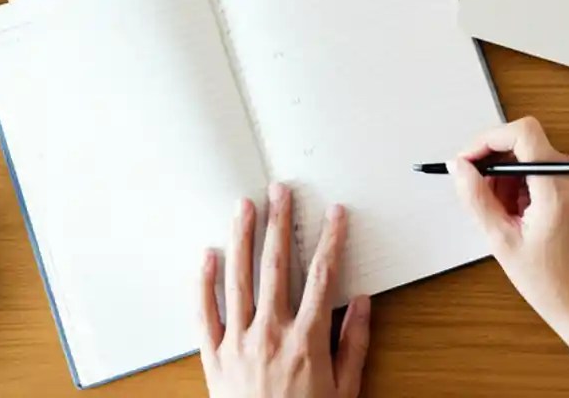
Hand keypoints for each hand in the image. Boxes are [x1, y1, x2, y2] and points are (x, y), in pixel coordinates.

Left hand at [199, 184, 371, 397]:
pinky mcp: (214, 356)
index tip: (335, 215)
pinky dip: (204, 282)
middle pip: (276, 266)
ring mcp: (238, 343)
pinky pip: (205, 312)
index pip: (323, 276)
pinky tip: (207, 255)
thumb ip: (355, 343)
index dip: (331, 240)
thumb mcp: (345, 389)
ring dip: (242, 238)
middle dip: (280, 224)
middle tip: (282, 192)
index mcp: (307, 340)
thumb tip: (364, 303)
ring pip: (238, 278)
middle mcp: (270, 334)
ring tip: (245, 206)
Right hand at [446, 117, 568, 329]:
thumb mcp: (501, 240)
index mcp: (558, 188)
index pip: (522, 133)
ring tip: (504, 216)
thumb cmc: (551, 281)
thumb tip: (458, 167)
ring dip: (508, 178)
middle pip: (525, 144)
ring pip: (532, 157)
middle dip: (495, 165)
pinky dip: (524, 185)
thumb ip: (476, 197)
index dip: (488, 140)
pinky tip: (519, 216)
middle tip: (480, 198)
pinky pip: (545, 170)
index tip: (468, 160)